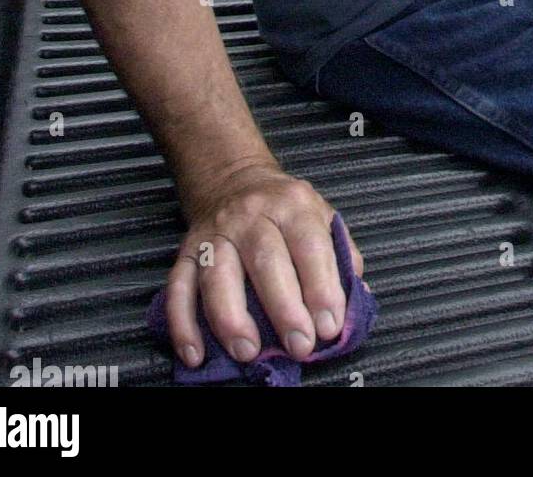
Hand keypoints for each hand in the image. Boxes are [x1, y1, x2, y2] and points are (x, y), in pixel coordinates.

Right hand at [167, 161, 366, 370]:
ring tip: (249, 352)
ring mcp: (215, 233)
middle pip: (266, 260)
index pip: (310, 246)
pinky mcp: (186, 252)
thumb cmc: (285, 209)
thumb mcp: (322, 216)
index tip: (330, 326)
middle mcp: (252, 215)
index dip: (322, 287)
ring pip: (218, 275)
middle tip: (299, 346)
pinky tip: (196, 353)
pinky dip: (183, 324)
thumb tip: (354, 300)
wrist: (233, 178)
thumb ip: (341, 255)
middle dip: (284, 308)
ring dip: (232, 318)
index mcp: (293, 206)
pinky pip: (178, 288)